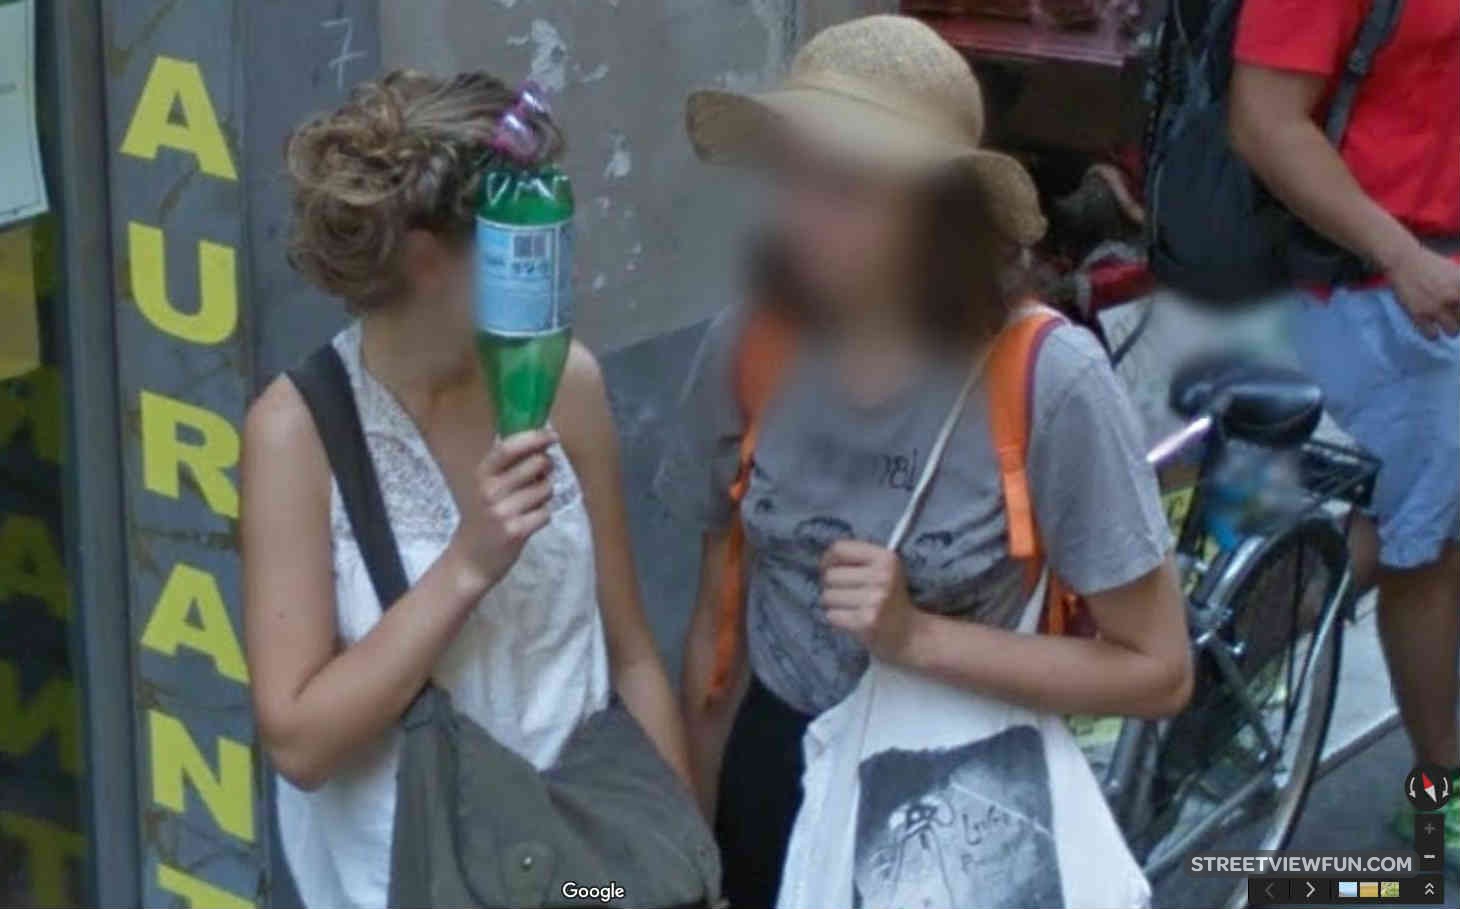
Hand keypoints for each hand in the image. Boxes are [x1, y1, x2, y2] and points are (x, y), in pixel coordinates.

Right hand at [447, 429, 555, 593]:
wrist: (470, 560)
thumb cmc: (483, 519)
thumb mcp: (486, 488)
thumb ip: (507, 467)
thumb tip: (540, 444)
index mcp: (482, 475)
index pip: (508, 448)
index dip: (534, 438)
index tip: (552, 436)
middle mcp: (490, 490)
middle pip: (536, 465)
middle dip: (547, 468)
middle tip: (541, 477)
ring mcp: (502, 512)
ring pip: (545, 489)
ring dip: (545, 495)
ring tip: (529, 505)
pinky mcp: (515, 532)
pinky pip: (546, 513)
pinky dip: (543, 516)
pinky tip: (528, 522)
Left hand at [820, 541, 920, 661]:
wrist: (910, 633)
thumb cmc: (890, 599)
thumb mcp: (884, 570)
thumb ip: (858, 559)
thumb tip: (823, 562)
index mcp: (886, 558)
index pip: (840, 549)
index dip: (827, 559)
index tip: (829, 569)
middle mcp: (881, 577)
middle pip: (830, 575)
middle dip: (831, 587)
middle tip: (845, 595)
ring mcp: (874, 600)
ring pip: (827, 596)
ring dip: (833, 605)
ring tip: (850, 608)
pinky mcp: (866, 621)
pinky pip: (832, 615)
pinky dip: (837, 619)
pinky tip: (852, 620)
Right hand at [1386, 241, 1459, 337]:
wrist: (1405, 263)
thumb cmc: (1432, 265)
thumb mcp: (1457, 272)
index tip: (1458, 310)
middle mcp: (1453, 299)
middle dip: (1459, 320)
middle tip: (1453, 316)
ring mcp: (1436, 309)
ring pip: (1452, 331)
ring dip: (1450, 328)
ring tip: (1444, 323)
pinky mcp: (1420, 316)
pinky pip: (1432, 335)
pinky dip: (1433, 334)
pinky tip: (1430, 327)